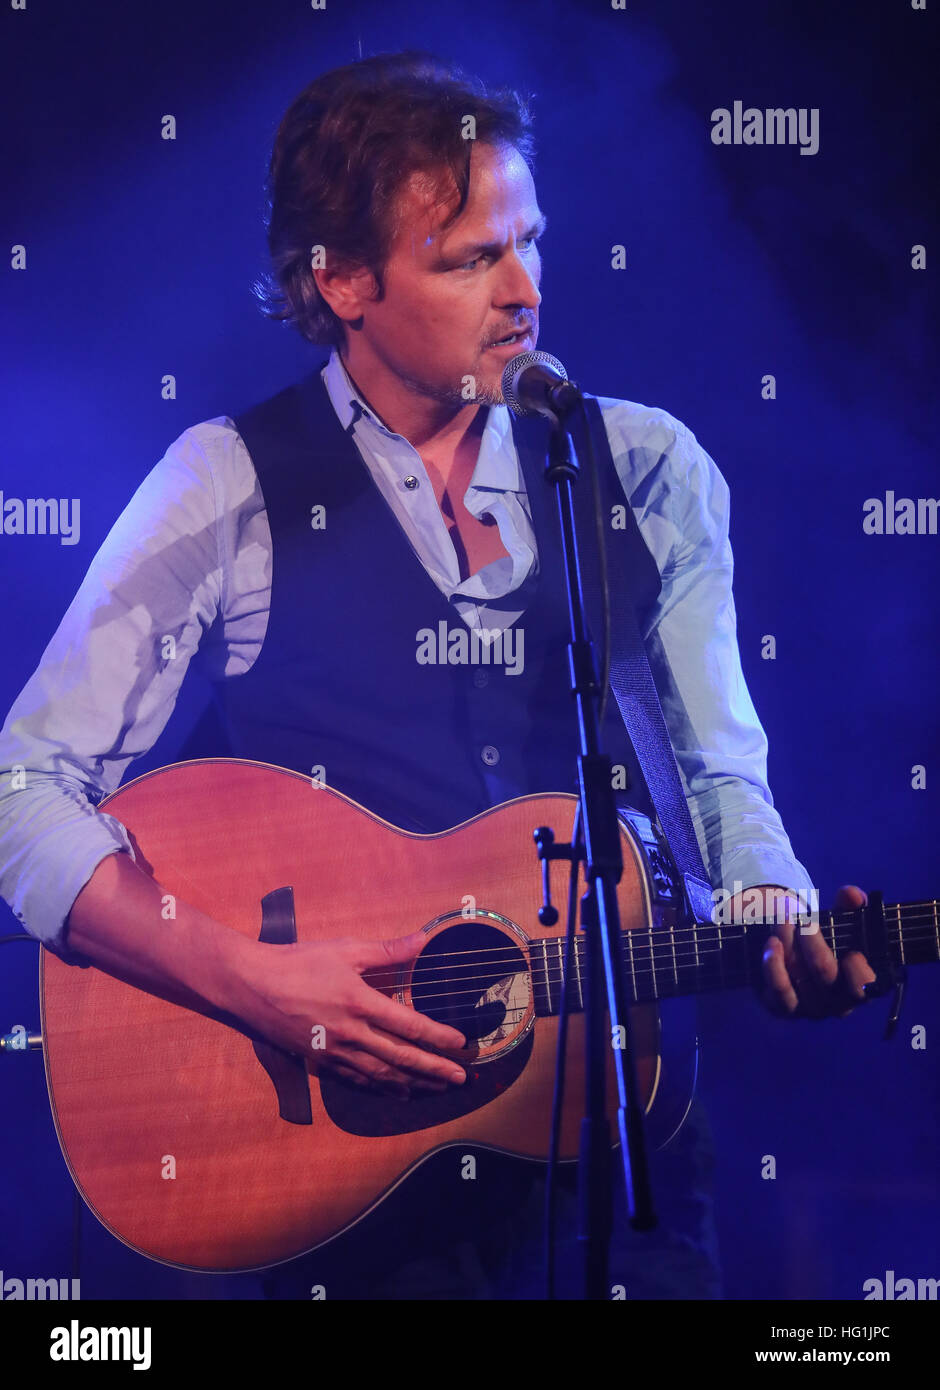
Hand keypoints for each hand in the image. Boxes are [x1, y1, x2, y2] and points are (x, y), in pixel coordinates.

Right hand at [239, 930, 466, 1096]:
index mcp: (360, 1003)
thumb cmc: (299, 962)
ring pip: (382, 1074)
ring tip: (437, 1088)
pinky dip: (381, 1087)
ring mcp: (335, 1051)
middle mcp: (351, 1033)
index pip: (410, 1026)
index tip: (461, 1044)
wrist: (251, 986)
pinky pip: (357, 1079)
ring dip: (413, 1083)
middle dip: (434, 1069)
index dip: (438, 1037)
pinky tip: (396, 1091)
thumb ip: (387, 950)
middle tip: (461, 1079)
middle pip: (401, 1057)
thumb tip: (423, 939)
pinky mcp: (320, 1061)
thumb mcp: (345, 949)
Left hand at [750, 884, 877, 1018]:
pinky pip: (778, 992)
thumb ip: (850, 907)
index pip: (865, 988)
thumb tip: (853, 895)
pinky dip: (773, 966)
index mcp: (858, 985)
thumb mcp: (842, 923)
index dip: (859, 973)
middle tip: (805, 921)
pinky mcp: (782, 1007)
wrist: (797, 958)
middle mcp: (835, 1002)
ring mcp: (809, 1008)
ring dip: (789, 943)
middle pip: (824, 974)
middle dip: (813, 943)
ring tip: (785, 921)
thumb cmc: (830, 941)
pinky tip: (772, 944)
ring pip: (798, 977)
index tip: (852, 952)